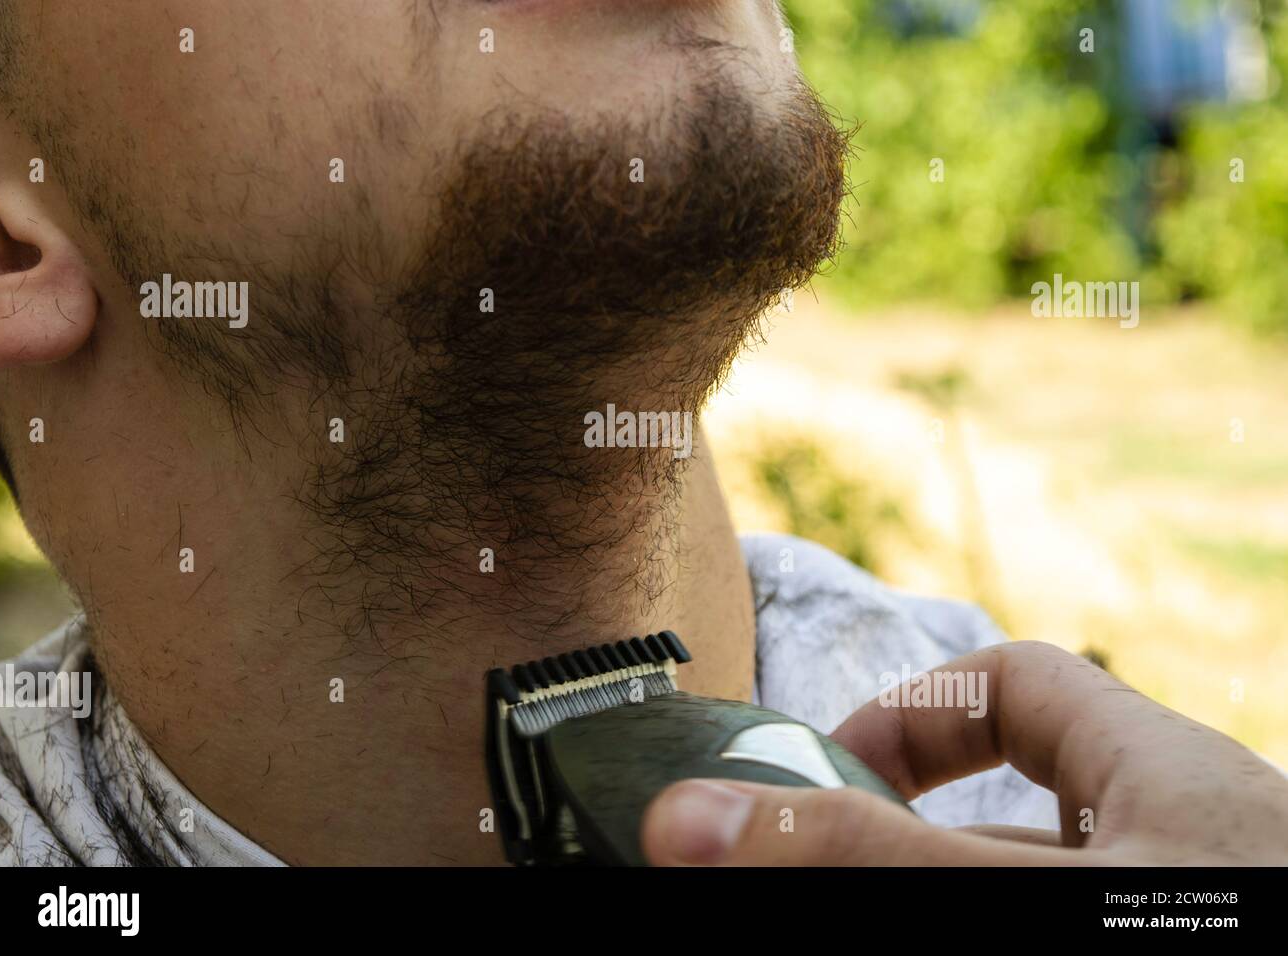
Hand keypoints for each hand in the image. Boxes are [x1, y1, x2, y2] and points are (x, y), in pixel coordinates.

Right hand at [641, 641, 1287, 864]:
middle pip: (1020, 814)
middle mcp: (1188, 849)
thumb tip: (687, 820)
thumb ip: (864, 861)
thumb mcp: (1032, 899)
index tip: (827, 773)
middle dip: (914, 841)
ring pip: (1050, 889)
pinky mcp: (1193, 938)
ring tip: (865, 889)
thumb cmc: (1236, 914)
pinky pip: (1103, 911)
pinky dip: (1012, 902)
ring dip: (955, 888)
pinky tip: (967, 901)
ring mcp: (1188, 905)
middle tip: (829, 870)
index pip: (1015, 687)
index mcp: (1165, 779)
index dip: (910, 711)